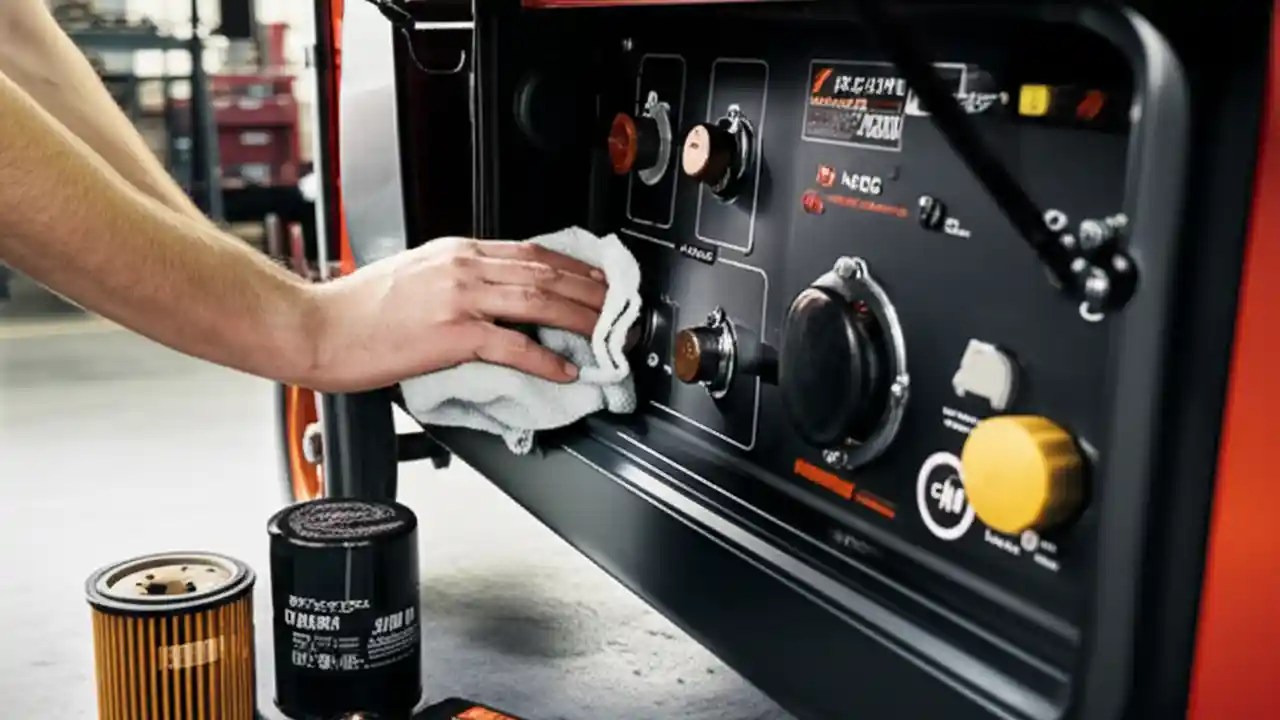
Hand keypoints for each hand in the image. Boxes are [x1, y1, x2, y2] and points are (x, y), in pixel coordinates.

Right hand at [306, 237, 608, 391]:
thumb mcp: (415, 274)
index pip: (532, 252)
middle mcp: (463, 267)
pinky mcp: (451, 334)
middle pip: (545, 274)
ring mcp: (459, 299)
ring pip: (539, 302)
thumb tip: (492, 293)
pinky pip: (512, 344)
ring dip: (582, 320)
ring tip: (606, 336)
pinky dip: (544, 357)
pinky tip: (563, 368)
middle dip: (591, 292)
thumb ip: (457, 277)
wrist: (318, 327)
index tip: (598, 278)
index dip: (574, 265)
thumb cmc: (357, 309)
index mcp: (456, 251)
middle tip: (619, 309)